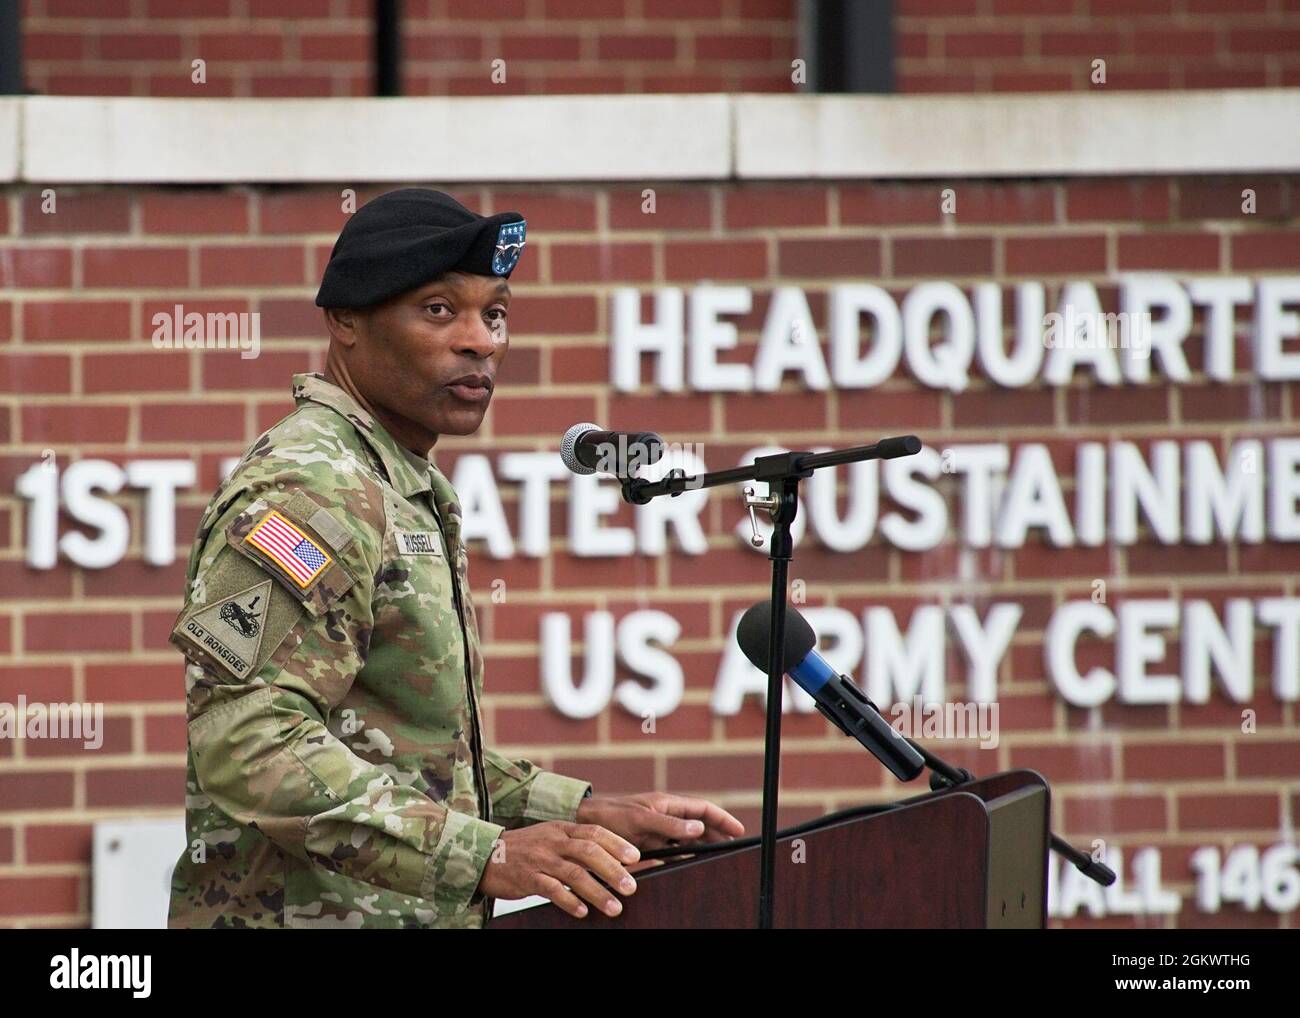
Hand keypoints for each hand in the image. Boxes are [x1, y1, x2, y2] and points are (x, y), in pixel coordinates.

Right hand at [477, 820, 640, 918]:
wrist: (487, 854)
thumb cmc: (527, 849)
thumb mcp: (552, 838)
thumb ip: (578, 846)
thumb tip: (613, 861)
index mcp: (562, 828)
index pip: (594, 832)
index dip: (616, 843)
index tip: (636, 857)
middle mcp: (553, 841)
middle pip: (588, 851)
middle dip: (613, 870)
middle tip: (631, 887)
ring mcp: (539, 859)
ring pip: (573, 873)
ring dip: (597, 891)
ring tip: (615, 907)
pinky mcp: (526, 878)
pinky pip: (551, 889)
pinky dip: (569, 901)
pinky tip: (582, 911)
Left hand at [575, 792, 744, 864]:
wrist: (584, 825)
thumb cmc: (610, 816)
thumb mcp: (641, 819)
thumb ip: (670, 823)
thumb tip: (699, 826)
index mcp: (667, 803)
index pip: (702, 808)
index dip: (722, 818)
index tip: (738, 830)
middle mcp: (665, 816)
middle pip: (699, 825)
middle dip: (717, 834)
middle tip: (732, 848)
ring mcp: (658, 831)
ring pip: (688, 840)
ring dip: (702, 847)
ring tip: (717, 857)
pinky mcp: (649, 845)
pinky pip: (673, 851)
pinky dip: (684, 857)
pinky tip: (691, 864)